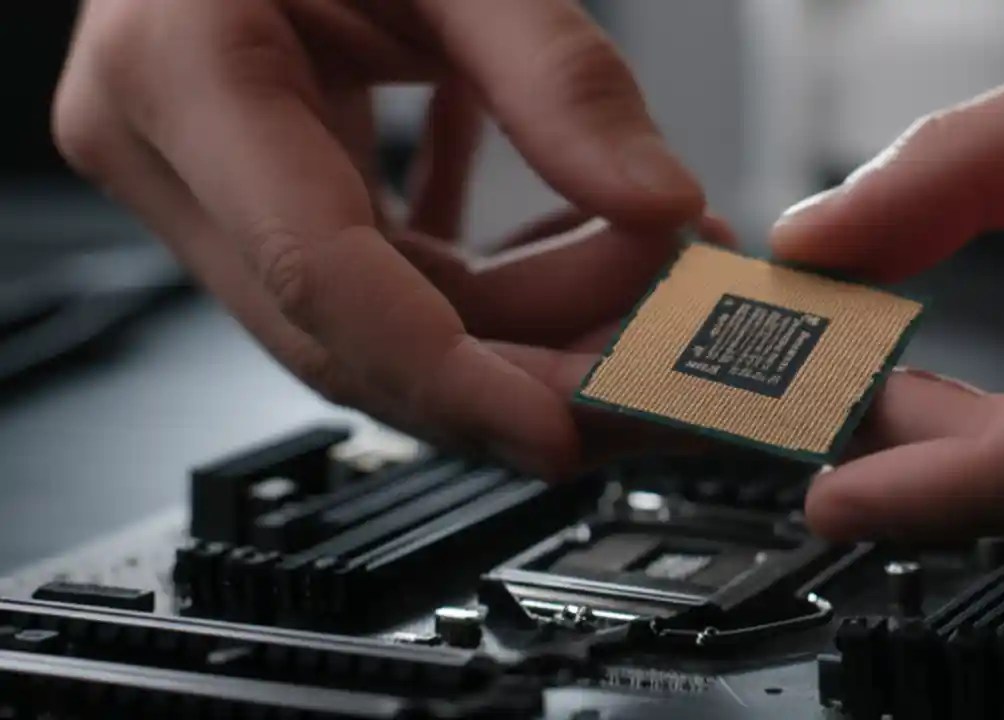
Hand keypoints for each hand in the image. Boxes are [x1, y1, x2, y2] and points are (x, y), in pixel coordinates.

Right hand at [53, 0, 707, 477]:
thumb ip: (554, 73)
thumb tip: (655, 198)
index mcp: (182, 73)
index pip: (317, 277)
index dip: (448, 377)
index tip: (559, 433)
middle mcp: (173, 157)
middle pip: (359, 334)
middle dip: (525, 367)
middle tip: (660, 360)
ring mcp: (210, 188)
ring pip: (385, 322)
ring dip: (531, 316)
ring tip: (652, 261)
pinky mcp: (259, 198)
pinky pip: (384, 278)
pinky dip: (492, 274)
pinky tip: (583, 233)